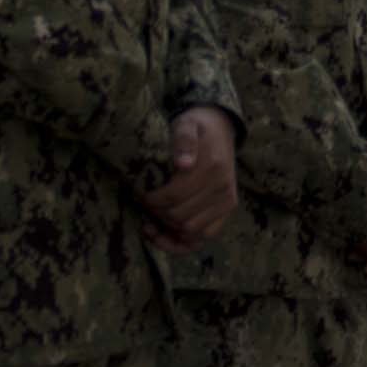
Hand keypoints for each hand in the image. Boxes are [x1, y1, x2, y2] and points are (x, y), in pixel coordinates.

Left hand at [140, 103, 239, 248]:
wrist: (220, 128)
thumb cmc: (197, 127)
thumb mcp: (186, 124)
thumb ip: (184, 140)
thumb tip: (183, 164)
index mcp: (212, 167)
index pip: (175, 195)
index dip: (152, 200)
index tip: (139, 195)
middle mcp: (223, 188)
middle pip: (181, 216)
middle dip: (157, 214)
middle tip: (144, 205)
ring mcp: (226, 201)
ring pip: (192, 231)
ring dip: (168, 230)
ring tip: (151, 222)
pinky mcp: (227, 209)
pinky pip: (205, 236)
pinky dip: (183, 242)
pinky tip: (164, 236)